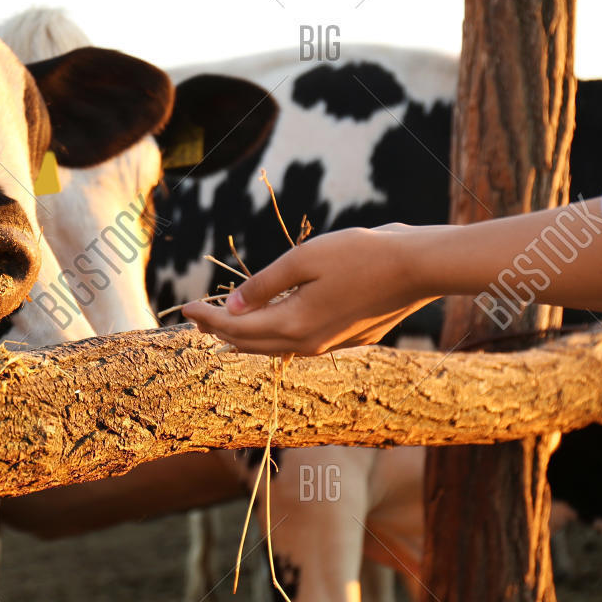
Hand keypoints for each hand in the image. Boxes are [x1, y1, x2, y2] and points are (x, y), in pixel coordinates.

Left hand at [180, 226, 441, 355]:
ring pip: (275, 346)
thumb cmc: (358, 255)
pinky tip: (269, 321)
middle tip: (196, 317)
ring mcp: (328, 344)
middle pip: (250, 344)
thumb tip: (232, 309)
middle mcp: (308, 343)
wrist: (416, 268)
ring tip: (224, 323)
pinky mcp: (345, 338)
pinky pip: (298, 341)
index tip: (186, 306)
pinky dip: (274, 334)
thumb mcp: (303, 260)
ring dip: (245, 336)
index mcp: (293, 324)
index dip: (207, 318)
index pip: (235, 329)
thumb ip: (264, 286)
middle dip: (219, 331)